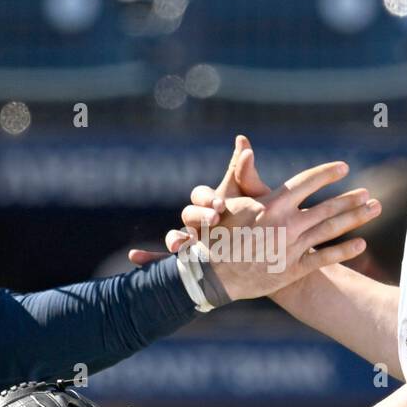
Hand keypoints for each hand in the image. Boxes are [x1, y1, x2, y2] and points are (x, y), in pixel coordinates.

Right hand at [129, 134, 262, 266]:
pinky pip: (165, 261)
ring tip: (179, 245)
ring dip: (175, 238)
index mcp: (213, 203)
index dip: (207, 199)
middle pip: (189, 214)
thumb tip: (243, 144)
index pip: (202, 196)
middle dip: (198, 218)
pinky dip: (148, 258)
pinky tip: (134, 257)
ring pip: (176, 236)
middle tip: (214, 222)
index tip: (220, 205)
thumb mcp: (258, 200)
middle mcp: (200, 221)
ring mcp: (194, 241)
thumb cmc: (266, 222)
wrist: (271, 255)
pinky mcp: (191, 262)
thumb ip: (247, 176)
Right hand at [129, 136, 377, 301]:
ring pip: (331, 230)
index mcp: (272, 204)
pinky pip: (324, 259)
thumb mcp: (227, 199)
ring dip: (355, 219)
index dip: (326, 173)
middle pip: (327, 207)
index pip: (306, 182)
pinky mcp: (292, 270)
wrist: (211, 275)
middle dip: (350, 199)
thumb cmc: (216, 233)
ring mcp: (292, 248)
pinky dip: (344, 251)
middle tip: (368, 193)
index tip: (343, 167)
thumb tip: (244, 141)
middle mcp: (287, 224)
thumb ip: (241, 170)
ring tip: (374, 209)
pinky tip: (362, 244)